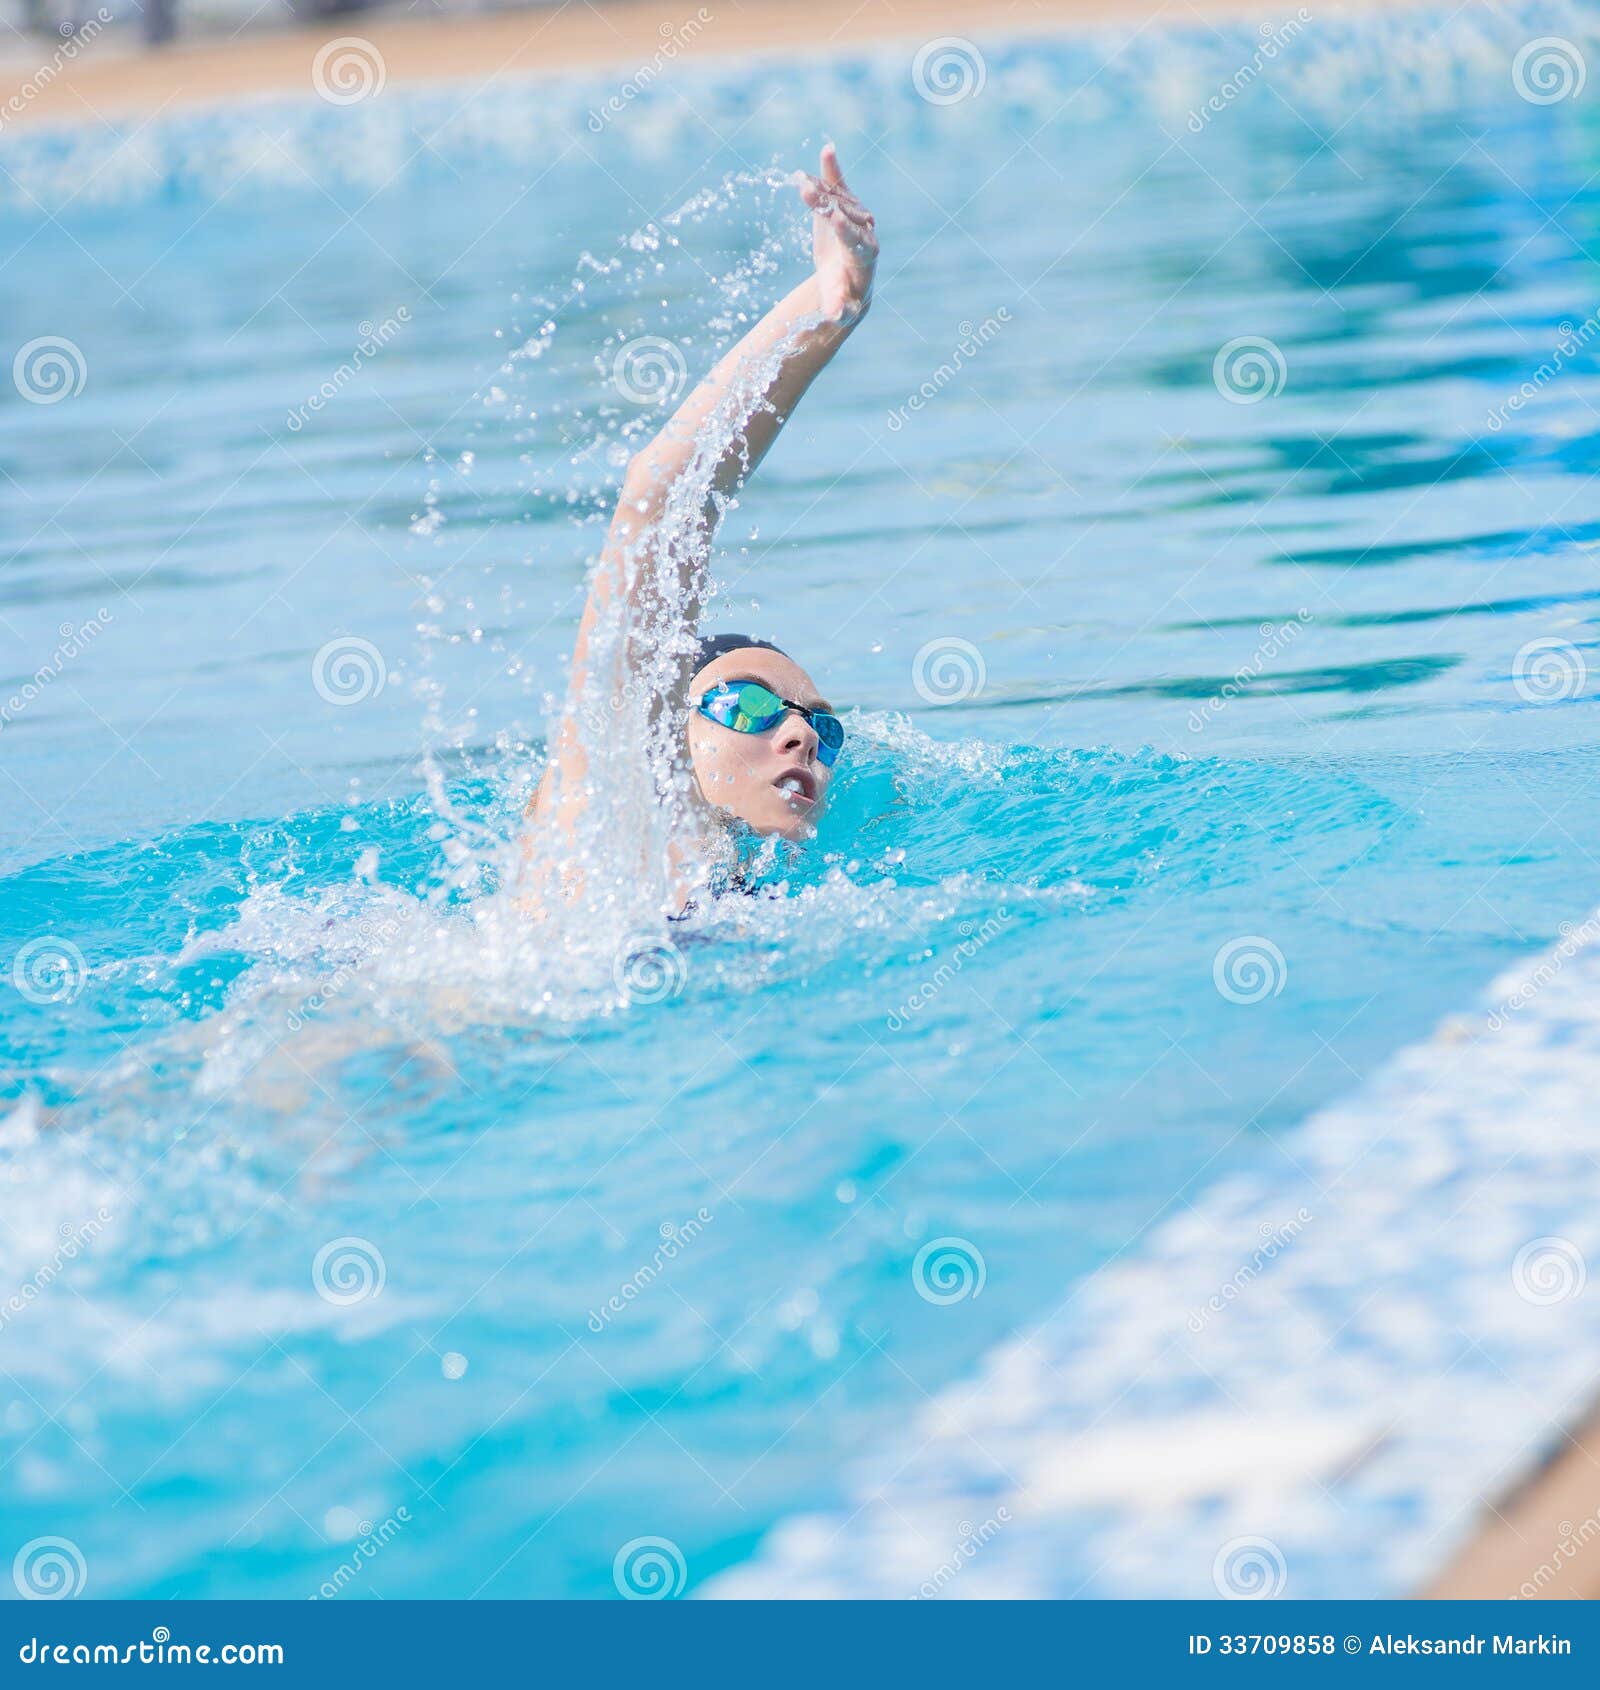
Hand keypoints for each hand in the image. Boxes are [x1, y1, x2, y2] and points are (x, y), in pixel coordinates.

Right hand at [796, 143, 876, 324]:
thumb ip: (839, 309)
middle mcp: (865, 234)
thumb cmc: (843, 300)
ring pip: (840, 200)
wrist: (846, 282)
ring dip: (822, 189)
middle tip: (810, 193)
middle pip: (846, 216)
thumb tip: (837, 316)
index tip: (835, 219)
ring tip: (803, 180)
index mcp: (865, 258)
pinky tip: (827, 151)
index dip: (846, 230)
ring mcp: (856, 218)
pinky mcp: (844, 207)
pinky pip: (839, 187)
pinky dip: (832, 172)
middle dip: (829, 205)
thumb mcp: (840, 308)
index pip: (857, 241)